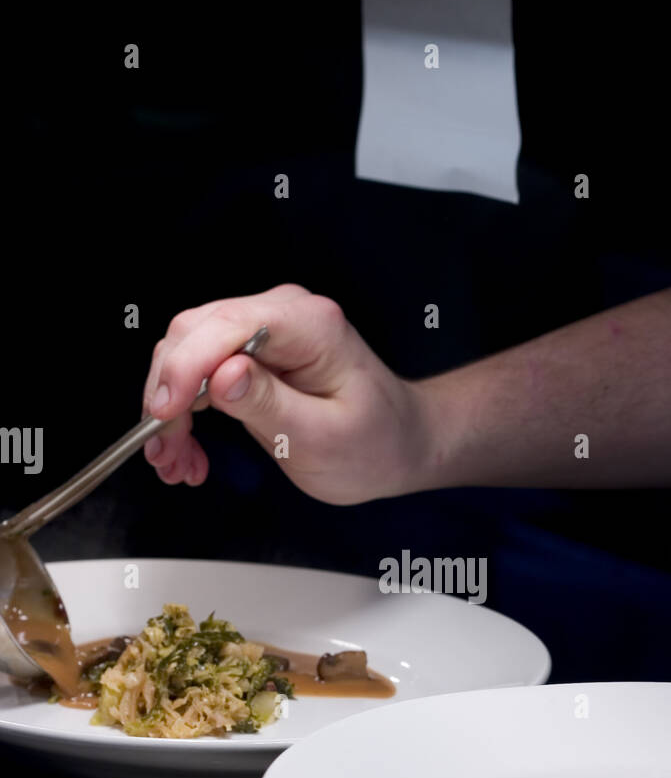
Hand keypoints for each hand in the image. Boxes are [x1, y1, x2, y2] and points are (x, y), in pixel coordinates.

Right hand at [142, 285, 430, 504]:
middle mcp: (282, 314)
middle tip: (164, 454)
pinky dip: (184, 412)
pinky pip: (200, 371)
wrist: (400, 444)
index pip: (224, 326)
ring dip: (170, 410)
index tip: (164, 414)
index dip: (184, 368)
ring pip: (186, 354)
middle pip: (193, 334)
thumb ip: (269, 405)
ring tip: (176, 464)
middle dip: (167, 395)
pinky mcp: (251, 353)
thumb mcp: (323, 438)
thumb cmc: (376, 443)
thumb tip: (221, 375)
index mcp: (309, 324)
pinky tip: (188, 450)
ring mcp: (264, 330)